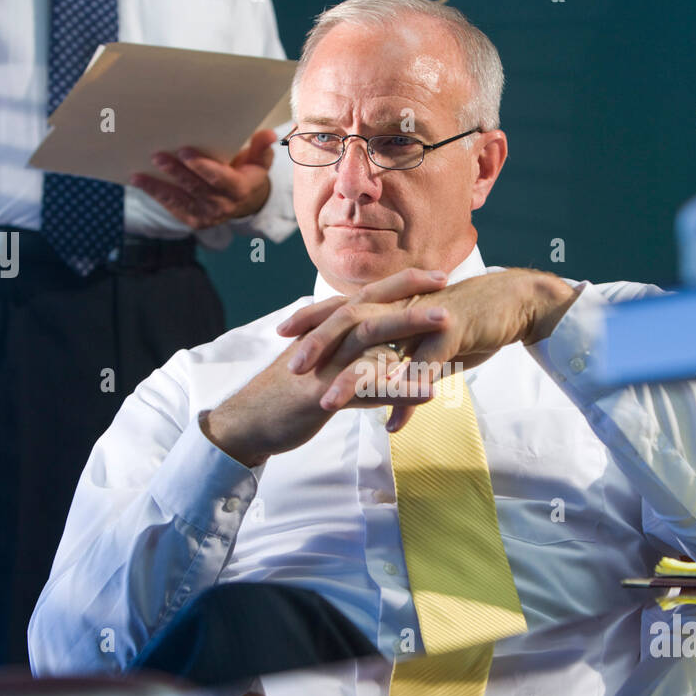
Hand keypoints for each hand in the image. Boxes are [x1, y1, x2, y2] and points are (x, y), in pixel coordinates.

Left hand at [130, 129, 274, 229]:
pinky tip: (140, 182)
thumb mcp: (259, 160)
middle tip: (157, 156)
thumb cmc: (248, 172)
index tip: (184, 152)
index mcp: (240, 189)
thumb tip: (269, 134)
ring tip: (139, 175)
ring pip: (180, 201)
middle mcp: (223, 206)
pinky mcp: (193, 220)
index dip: (202, 167)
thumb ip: (261, 147)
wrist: (245, 201)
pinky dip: (156, 195)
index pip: (219, 179)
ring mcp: (207, 215)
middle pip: (196, 188)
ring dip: (159, 188)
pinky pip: (173, 208)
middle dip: (177, 173)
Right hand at [203, 268, 454, 466]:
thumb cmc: (285, 395)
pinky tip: (430, 392)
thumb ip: (347, 353)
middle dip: (411, 293)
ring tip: (448, 325)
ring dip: (411, 329)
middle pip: (372, 307)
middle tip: (447, 283)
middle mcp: (328, 339)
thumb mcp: (318, 365)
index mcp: (328, 329)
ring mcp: (326, 365)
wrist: (247, 421)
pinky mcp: (325, 394)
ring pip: (372, 339)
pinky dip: (400, 389)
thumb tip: (381, 350)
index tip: (436, 274)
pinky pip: (369, 389)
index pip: (368, 296)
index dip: (401, 283)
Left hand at [279, 268, 577, 424]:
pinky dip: (407, 399)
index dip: (312, 318)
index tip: (281, 333)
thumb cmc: (468, 319)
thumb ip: (400, 351)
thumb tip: (379, 375)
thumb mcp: (426, 334)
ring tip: (330, 403)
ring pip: (382, 349)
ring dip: (353, 379)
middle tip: (293, 370)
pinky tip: (393, 424)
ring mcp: (424, 321)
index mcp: (393, 303)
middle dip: (319, 345)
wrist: (514, 302)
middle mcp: (403, 308)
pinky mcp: (450, 336)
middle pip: (351, 323)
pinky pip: (423, 371)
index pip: (343, 306)